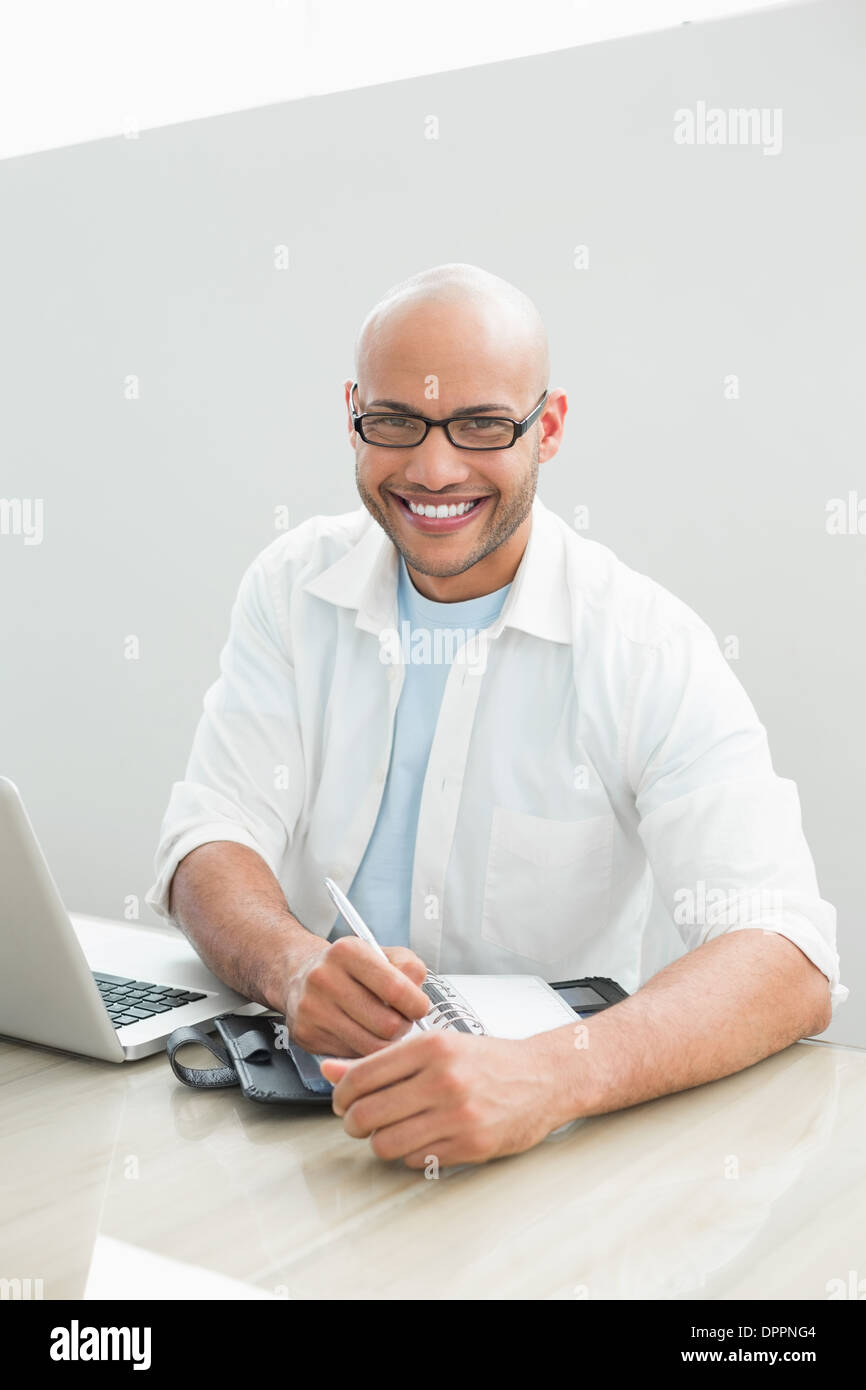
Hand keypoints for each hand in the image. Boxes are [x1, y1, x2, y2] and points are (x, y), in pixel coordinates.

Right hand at [283, 935, 429, 1057]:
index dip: (416, 1004)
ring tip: (383, 1029)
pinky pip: (351, 1057)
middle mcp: (324, 978)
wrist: (301, 975)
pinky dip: (363, 1051)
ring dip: (386, 1043)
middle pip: (386, 1024)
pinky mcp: (307, 1035)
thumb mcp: (383, 954)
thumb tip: (418, 999)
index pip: (396, 989)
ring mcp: (312, 1008)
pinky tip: (361, 1035)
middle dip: (403, 1027)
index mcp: (347, 951)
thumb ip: (409, 968)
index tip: (419, 1007)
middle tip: (400, 1020)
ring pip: (371, 1046)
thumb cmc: (350, 968)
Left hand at [320, 1029, 568, 1167]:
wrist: (544, 1077)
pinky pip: (415, 1160)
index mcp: (431, 1047)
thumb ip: (380, 1060)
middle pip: (367, 1115)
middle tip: (359, 1121)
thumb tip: (330, 1070)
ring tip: (390, 1130)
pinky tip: (420, 1138)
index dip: (342, 1095)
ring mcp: (458, 1115)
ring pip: (386, 1144)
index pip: (361, 1077)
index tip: (343, 1100)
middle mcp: (443, 1080)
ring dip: (379, 1142)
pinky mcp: (471, 1144)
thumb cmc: (487, 1060)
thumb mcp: (435, 1046)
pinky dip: (409, 1154)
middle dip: (354, 1123)